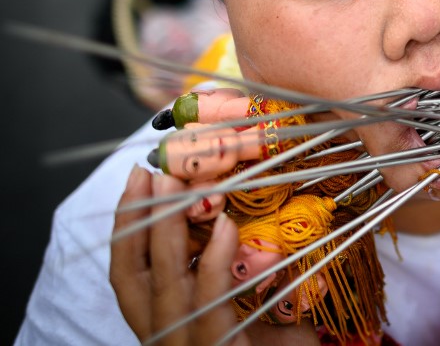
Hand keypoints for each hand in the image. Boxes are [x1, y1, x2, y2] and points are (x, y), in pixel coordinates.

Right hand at [110, 166, 316, 344]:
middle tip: (155, 173)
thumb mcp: (248, 304)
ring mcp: (188, 344)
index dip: (127, 224)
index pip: (130, 270)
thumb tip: (238, 215)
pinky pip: (210, 303)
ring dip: (170, 231)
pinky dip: (214, 262)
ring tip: (183, 187)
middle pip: (133, 274)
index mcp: (166, 320)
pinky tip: (224, 227)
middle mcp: (166, 334)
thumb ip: (236, 270)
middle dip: (136, 220)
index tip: (140, 179)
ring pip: (165, 284)